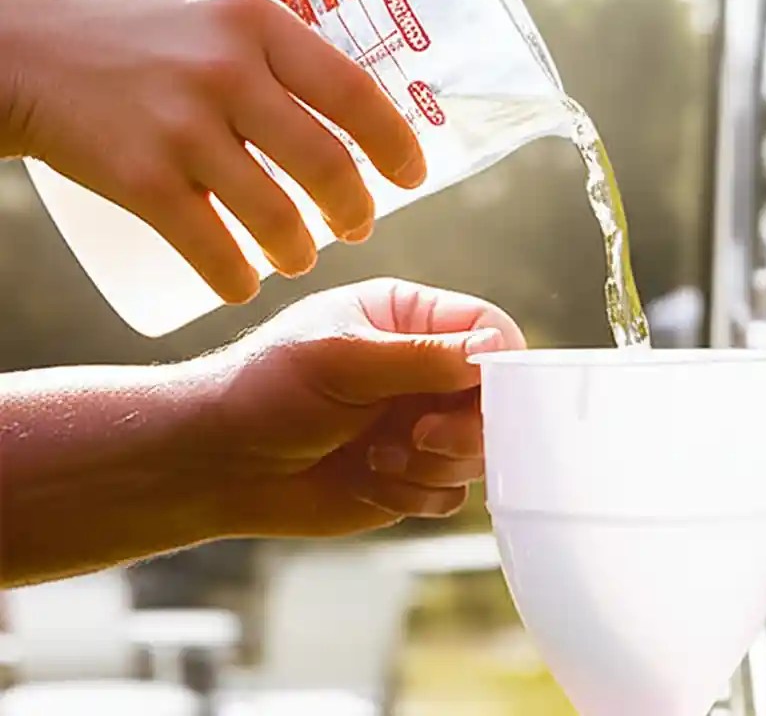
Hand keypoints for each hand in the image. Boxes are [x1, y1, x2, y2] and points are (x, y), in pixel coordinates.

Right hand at [0, 0, 425, 303]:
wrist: (20, 47)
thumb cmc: (132, 33)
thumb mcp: (214, 13)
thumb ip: (274, 49)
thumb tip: (352, 108)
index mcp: (254, 23)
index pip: (354, 92)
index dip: (394, 144)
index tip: (411, 176)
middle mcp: (224, 72)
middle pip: (327, 165)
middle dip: (354, 211)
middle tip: (356, 227)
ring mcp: (181, 127)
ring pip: (276, 217)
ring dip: (300, 252)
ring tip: (301, 257)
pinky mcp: (139, 178)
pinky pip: (211, 249)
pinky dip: (238, 279)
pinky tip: (245, 283)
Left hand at [0, 278, 522, 585]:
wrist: (215, 466)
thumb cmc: (264, 393)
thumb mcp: (342, 360)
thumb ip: (421, 355)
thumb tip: (493, 350)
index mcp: (410, 320)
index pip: (491, 330)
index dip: (499, 366)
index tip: (481, 394)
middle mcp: (424, 371)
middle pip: (498, 400)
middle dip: (464, 426)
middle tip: (421, 434)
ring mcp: (420, 426)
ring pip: (478, 452)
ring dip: (433, 463)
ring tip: (377, 457)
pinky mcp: (411, 477)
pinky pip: (450, 494)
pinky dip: (415, 495)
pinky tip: (368, 481)